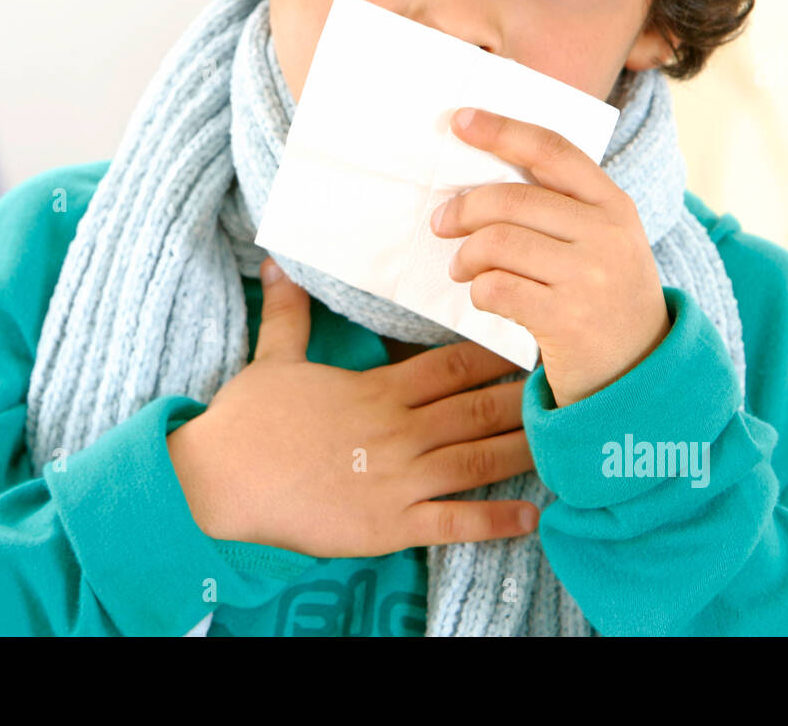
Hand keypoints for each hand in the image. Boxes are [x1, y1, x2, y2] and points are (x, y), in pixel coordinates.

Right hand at [166, 257, 540, 558]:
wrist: (217, 484)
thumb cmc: (246, 422)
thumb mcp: (271, 359)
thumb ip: (288, 312)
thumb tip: (277, 261)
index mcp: (375, 391)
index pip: (450, 365)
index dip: (496, 354)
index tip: (531, 341)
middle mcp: (396, 432)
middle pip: (477, 408)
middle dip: (526, 397)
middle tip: (569, 384)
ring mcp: (397, 481)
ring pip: (477, 460)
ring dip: (525, 450)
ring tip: (567, 442)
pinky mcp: (389, 526)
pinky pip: (453, 523)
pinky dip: (495, 521)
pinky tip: (534, 517)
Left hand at [430, 106, 670, 406]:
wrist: (638, 372)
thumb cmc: (603, 299)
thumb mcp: (602, 243)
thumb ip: (561, 209)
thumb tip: (480, 179)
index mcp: (614, 205)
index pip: (552, 150)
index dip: (502, 130)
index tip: (460, 121)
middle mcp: (607, 235)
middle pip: (510, 199)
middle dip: (463, 210)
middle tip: (441, 223)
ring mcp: (589, 277)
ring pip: (497, 243)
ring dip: (466, 257)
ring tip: (462, 270)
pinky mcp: (566, 319)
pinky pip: (495, 288)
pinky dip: (478, 292)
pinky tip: (485, 298)